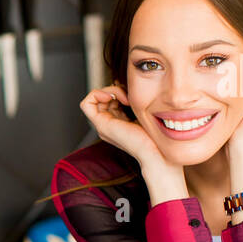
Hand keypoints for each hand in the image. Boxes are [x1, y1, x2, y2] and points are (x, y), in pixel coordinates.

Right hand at [80, 85, 186, 203]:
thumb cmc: (156, 137)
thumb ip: (136, 104)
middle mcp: (108, 125)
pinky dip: (97, 94)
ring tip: (125, 97)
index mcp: (118, 123)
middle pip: (102, 99)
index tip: (132, 95)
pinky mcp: (101, 125)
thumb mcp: (145, 114)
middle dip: (114, 90)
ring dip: (109, 91)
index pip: (110, 100)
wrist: (156, 152)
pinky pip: (86, 104)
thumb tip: (131, 89)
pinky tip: (113, 96)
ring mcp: (103, 126)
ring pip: (95, 99)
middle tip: (129, 95)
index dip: (118, 91)